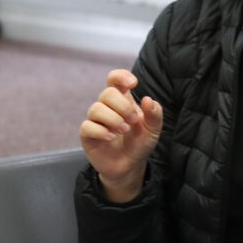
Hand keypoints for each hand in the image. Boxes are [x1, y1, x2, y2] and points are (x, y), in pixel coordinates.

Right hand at [79, 69, 163, 202]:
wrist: (130, 166)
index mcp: (122, 100)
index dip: (120, 76)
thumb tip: (148, 99)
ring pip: (96, 109)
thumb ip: (154, 114)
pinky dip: (101, 131)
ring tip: (124, 130)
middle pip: (107, 93)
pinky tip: (111, 137)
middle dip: (123, 106)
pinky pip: (87, 127)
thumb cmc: (139, 143)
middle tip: (133, 121)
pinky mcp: (88, 136)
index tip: (133, 84)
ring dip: (113, 119)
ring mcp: (95, 121)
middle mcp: (107, 107)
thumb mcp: (153, 129)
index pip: (114, 79)